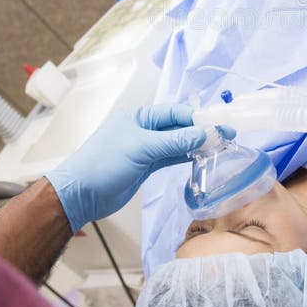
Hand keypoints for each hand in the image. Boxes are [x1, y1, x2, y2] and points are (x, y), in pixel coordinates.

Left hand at [45, 103, 205, 232]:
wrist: (80, 194)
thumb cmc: (105, 163)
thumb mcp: (141, 148)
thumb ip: (173, 142)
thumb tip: (203, 134)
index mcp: (140, 117)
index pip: (175, 112)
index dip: (198, 118)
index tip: (219, 124)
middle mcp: (144, 130)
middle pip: (178, 127)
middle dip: (201, 131)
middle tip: (226, 136)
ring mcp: (145, 149)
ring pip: (176, 144)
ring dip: (195, 145)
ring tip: (219, 147)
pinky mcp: (145, 166)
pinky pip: (170, 157)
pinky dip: (184, 157)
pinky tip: (200, 158)